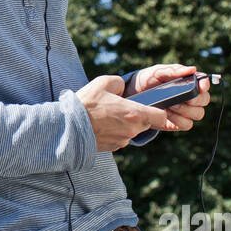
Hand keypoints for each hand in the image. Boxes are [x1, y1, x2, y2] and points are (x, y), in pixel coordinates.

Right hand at [77, 74, 194, 152]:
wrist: (68, 127)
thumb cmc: (87, 104)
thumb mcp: (103, 82)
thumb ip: (120, 82)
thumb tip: (123, 87)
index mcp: (136, 114)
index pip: (162, 117)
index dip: (161, 112)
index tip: (155, 108)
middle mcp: (132, 130)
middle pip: (145, 123)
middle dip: (137, 115)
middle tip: (120, 107)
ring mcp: (123, 141)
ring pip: (131, 131)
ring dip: (124, 124)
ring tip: (106, 115)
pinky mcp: (112, 148)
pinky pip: (119, 138)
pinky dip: (114, 132)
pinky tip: (101, 125)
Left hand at [131, 64, 210, 133]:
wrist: (134, 96)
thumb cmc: (148, 80)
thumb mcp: (157, 72)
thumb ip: (173, 70)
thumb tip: (192, 69)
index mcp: (189, 81)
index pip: (205, 83)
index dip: (205, 85)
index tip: (200, 87)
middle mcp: (191, 96)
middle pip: (204, 100)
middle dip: (194, 100)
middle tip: (179, 98)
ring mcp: (186, 110)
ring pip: (198, 114)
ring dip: (184, 110)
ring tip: (169, 105)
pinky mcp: (179, 123)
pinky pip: (187, 124)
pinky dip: (177, 120)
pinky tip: (166, 114)